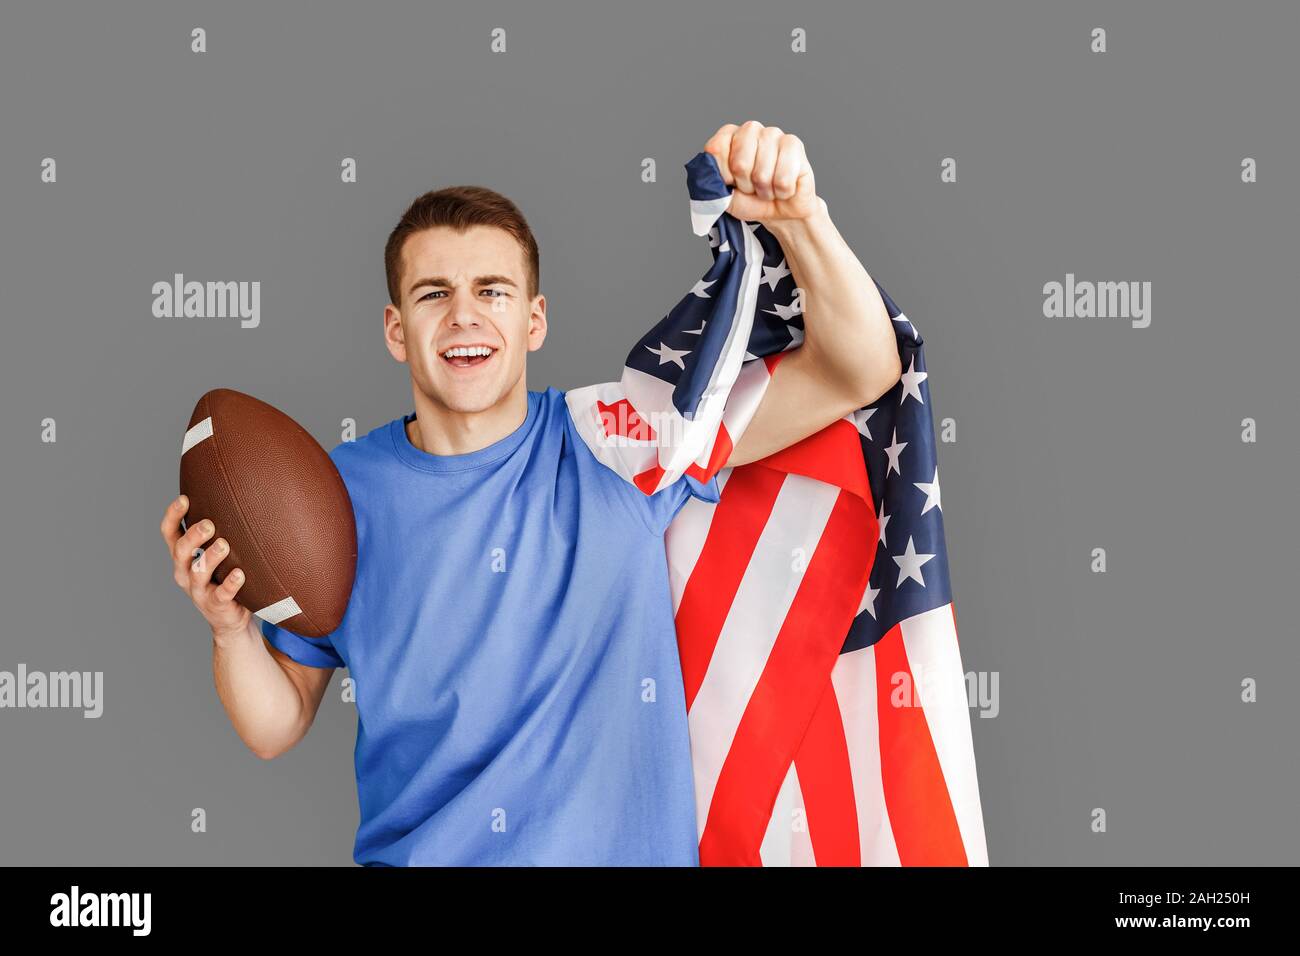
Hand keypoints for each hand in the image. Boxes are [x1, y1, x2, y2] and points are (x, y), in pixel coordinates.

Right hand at [160, 494, 251, 641]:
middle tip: (209, 524)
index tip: (184, 498)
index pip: (169, 533)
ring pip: (198, 572)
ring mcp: (199, 591)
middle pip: (181, 551)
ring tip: (224, 545)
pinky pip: (222, 594)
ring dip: (210, 557)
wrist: (230, 618)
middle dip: (193, 536)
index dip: (173, 516)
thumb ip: (220, 532)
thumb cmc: (224, 576)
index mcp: (182, 557)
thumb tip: (238, 492)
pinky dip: (230, 584)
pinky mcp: (216, 605)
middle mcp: (185, 572)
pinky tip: (239, 574)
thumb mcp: (217, 554)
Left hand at [703, 121, 822, 224]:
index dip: (724, 175)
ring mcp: (773, 134)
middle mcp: (750, 130)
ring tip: (768, 187)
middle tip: (753, 187)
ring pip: (762, 174)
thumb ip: (715, 186)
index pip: (716, 150)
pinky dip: (781, 192)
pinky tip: (782, 186)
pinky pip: (783, 179)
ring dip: (765, 191)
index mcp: (728, 137)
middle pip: (739, 164)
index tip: (731, 182)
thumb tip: (715, 178)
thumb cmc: (752, 200)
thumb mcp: (726, 198)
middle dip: (746, 185)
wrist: (781, 211)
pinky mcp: (794, 144)